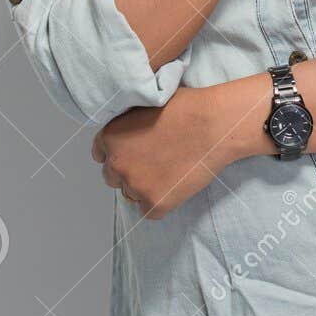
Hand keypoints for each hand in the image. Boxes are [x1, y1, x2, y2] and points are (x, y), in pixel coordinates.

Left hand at [92, 87, 239, 219]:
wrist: (215, 125)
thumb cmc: (187, 107)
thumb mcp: (146, 104)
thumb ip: (127, 123)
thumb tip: (125, 135)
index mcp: (110, 137)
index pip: (101, 154)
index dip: (120, 153)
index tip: (136, 152)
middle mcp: (116, 163)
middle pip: (113, 177)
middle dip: (130, 171)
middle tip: (156, 162)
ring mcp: (135, 186)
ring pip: (131, 194)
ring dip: (145, 186)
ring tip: (170, 171)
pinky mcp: (154, 204)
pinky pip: (149, 211)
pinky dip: (162, 202)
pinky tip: (177, 184)